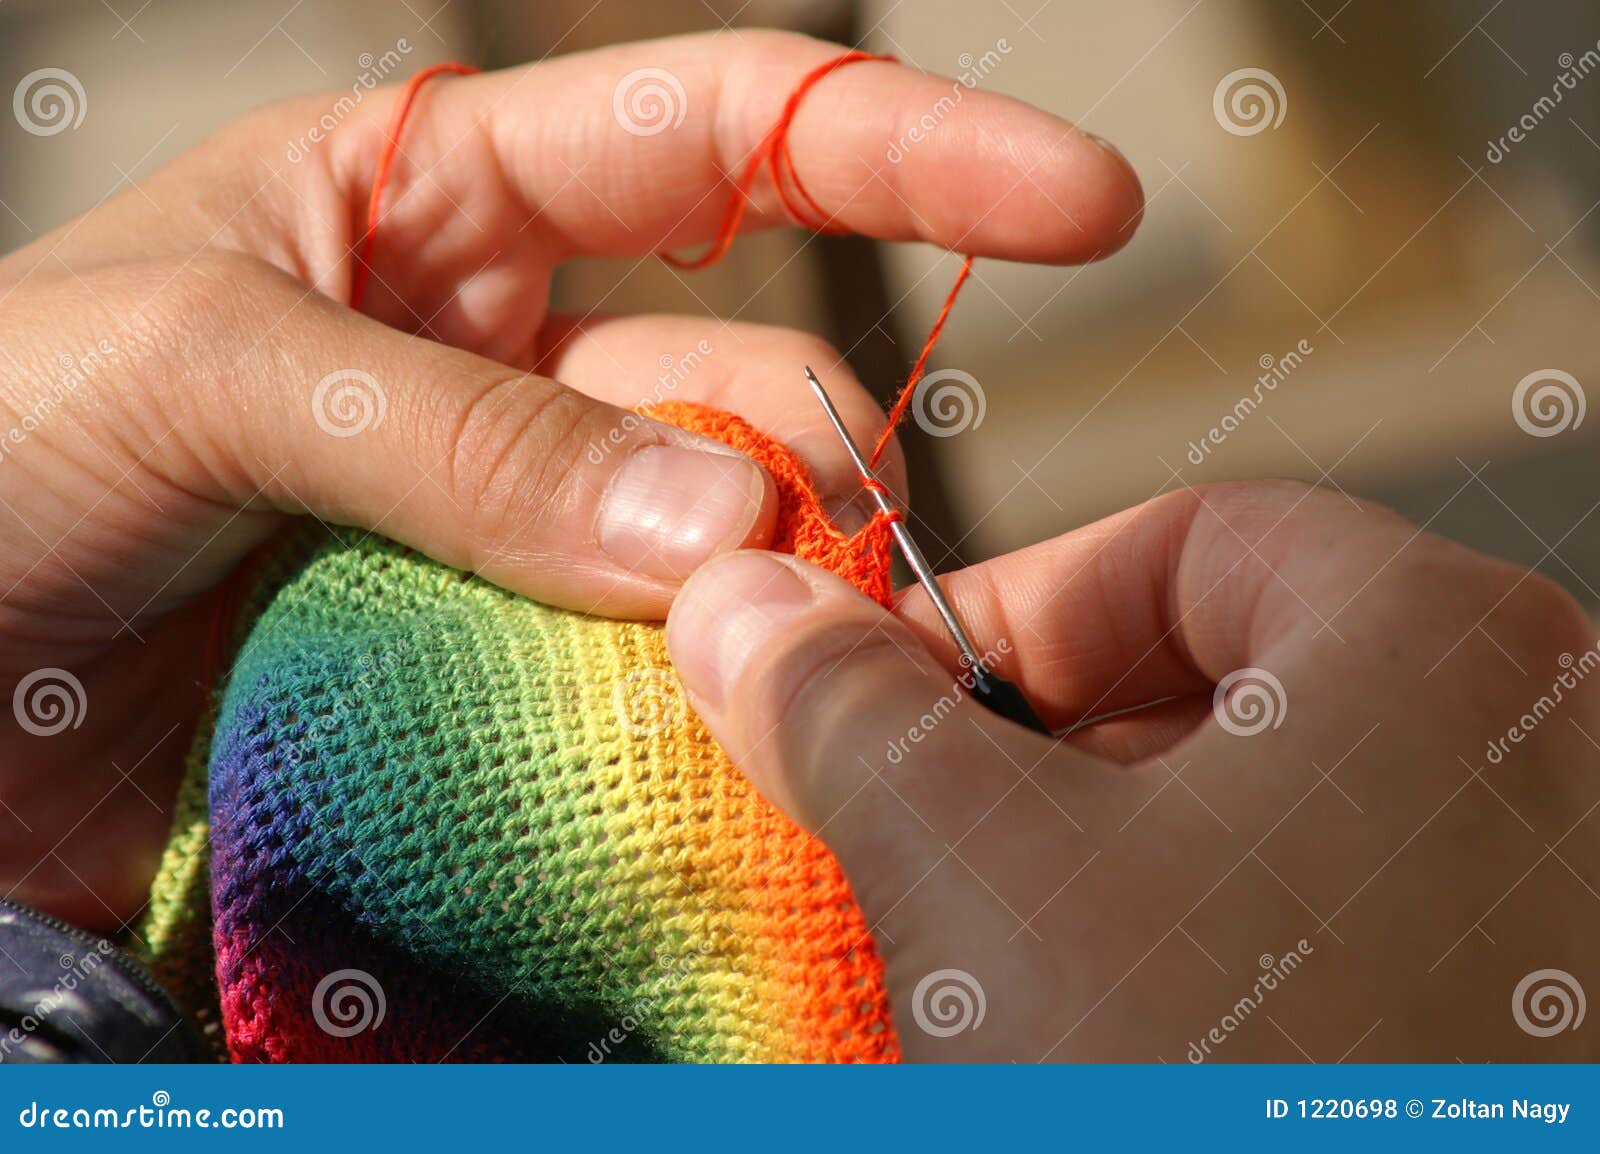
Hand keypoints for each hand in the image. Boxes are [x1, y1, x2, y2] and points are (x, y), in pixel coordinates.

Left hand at [0, 31, 1142, 928]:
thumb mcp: (203, 365)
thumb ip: (466, 439)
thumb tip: (721, 529)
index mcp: (433, 205)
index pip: (727, 134)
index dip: (917, 155)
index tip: (1085, 205)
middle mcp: (499, 364)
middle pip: (744, 390)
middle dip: (810, 474)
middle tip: (833, 584)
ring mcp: (502, 534)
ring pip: (708, 562)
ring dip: (760, 623)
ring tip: (781, 696)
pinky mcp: (479, 675)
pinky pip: (626, 694)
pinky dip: (686, 732)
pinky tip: (716, 773)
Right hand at [667, 480, 1599, 1060]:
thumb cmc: (1206, 1097)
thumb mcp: (976, 873)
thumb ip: (849, 705)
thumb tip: (746, 608)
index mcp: (1442, 644)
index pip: (1184, 542)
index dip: (1010, 611)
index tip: (897, 700)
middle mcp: (1536, 759)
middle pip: (1227, 678)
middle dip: (1040, 756)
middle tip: (918, 834)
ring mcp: (1542, 903)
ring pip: (1269, 816)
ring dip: (1103, 863)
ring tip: (994, 956)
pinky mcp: (1510, 1030)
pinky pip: (1328, 930)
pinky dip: (1196, 946)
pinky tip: (1104, 1030)